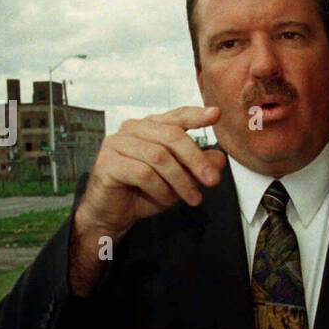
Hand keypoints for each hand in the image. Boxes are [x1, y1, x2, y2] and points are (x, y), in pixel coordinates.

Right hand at [75, 105, 225, 241]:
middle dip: (196, 160)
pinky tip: (166, 199)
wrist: (113, 214)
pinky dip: (160, 189)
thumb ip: (197, 167)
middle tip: (213, 181)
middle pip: (172, 136)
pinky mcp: (108, 162)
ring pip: (159, 157)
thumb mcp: (179, 180)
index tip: (217, 114)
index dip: (196, 115)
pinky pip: (143, 173)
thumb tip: (220, 158)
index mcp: (150, 127)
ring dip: (181, 180)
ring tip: (192, 198)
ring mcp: (117, 143)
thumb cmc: (144, 192)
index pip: (176, 116)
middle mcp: (133, 129)